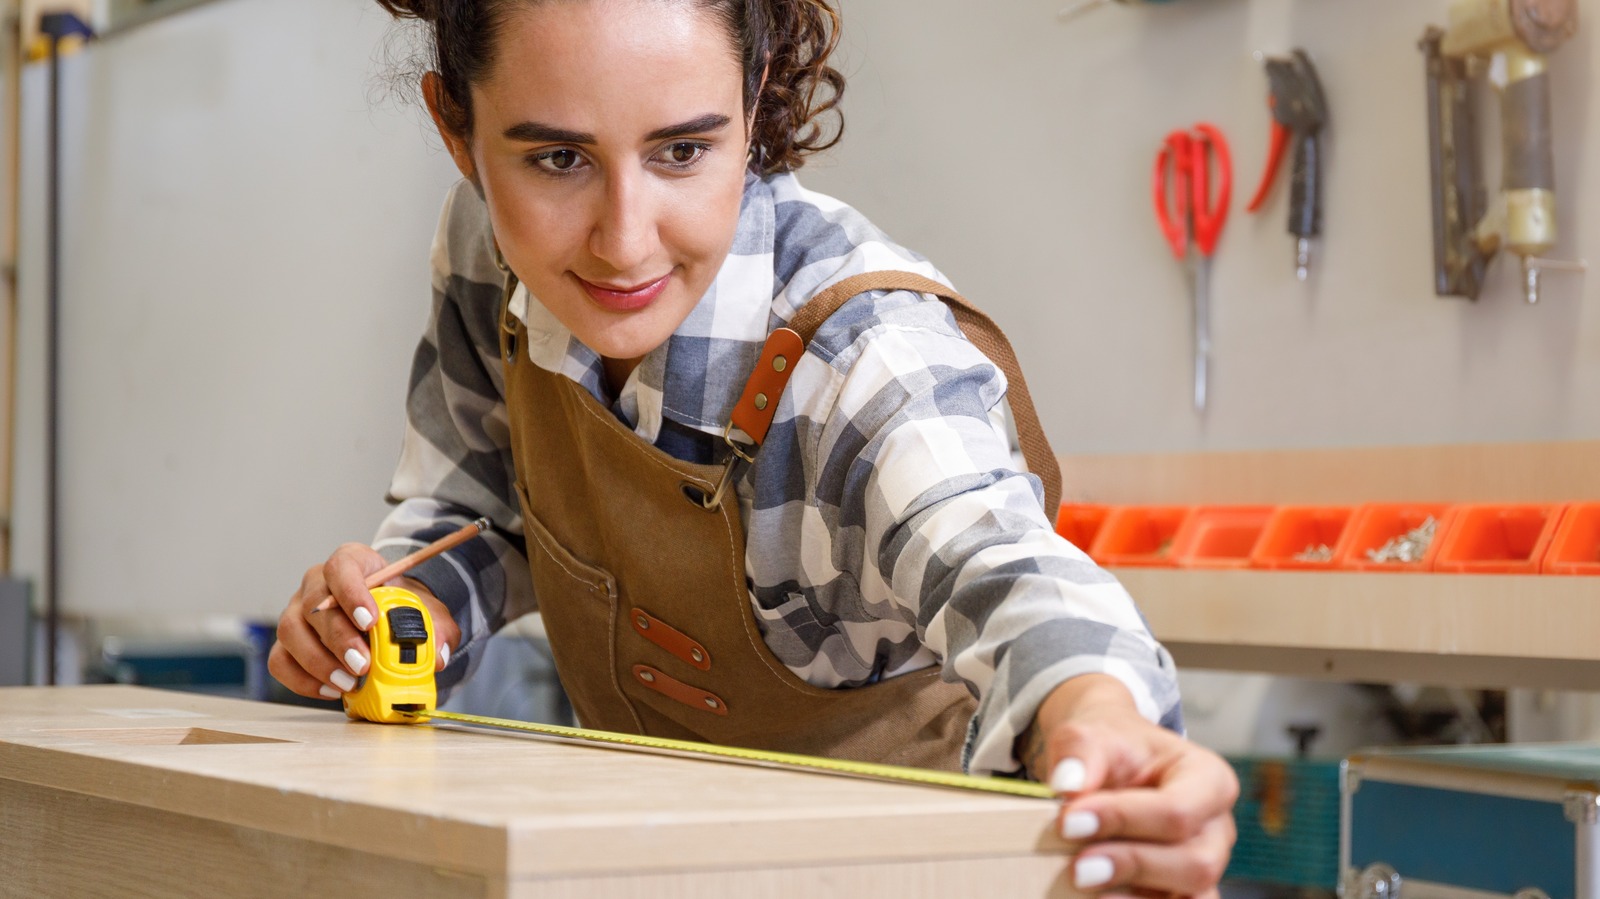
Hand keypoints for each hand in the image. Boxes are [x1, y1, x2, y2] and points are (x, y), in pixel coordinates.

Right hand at [268, 543, 459, 700]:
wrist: (386, 616)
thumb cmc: (399, 608)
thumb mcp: (426, 611)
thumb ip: (437, 628)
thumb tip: (436, 656)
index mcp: (351, 563)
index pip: (341, 567)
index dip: (352, 593)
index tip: (370, 621)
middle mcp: (316, 584)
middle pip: (314, 605)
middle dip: (339, 639)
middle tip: (363, 665)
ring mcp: (296, 612)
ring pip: (290, 632)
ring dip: (318, 662)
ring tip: (348, 683)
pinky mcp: (288, 642)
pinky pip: (280, 660)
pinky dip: (302, 680)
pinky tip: (330, 690)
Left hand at [1018, 674, 1237, 895]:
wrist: (1109, 761)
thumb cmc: (1111, 747)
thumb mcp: (1093, 733)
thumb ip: (1081, 753)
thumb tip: (1067, 785)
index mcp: (1208, 778)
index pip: (1177, 809)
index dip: (1124, 820)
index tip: (1069, 821)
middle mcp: (1216, 826)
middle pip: (1195, 862)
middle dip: (1133, 865)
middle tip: (1076, 867)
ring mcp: (1206, 862)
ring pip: (1192, 897)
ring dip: (1137, 898)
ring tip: (1085, 885)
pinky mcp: (1183, 890)